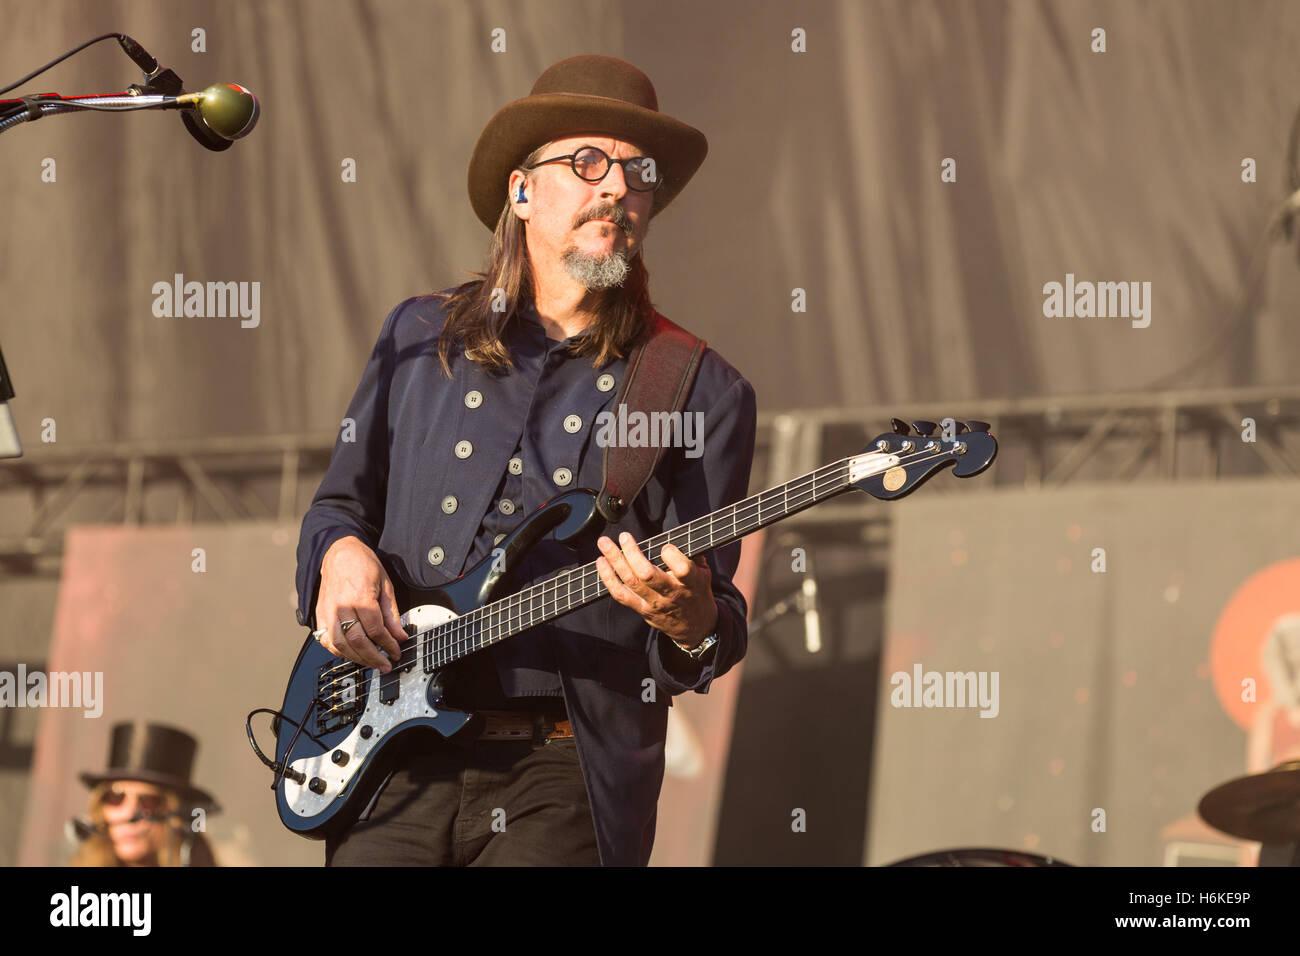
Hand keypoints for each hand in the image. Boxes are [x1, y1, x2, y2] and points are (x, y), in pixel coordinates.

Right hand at [314, 536, 407, 672]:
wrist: (339, 553)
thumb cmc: (362, 565)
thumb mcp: (385, 585)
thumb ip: (392, 614)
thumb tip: (400, 635)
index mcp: (360, 597)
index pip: (376, 630)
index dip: (388, 644)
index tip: (397, 651)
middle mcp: (341, 607)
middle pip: (357, 641)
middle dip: (374, 657)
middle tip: (385, 664)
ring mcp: (328, 612)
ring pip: (340, 645)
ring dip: (357, 658)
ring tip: (371, 662)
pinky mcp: (320, 615)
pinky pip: (326, 641)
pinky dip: (339, 651)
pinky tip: (352, 654)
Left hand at [595, 532, 718, 647]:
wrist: (693, 626)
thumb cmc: (697, 593)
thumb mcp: (704, 573)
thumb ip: (694, 554)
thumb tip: (680, 535)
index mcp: (690, 582)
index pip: (681, 568)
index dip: (671, 555)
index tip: (665, 546)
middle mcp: (670, 593)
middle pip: (647, 574)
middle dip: (632, 553)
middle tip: (624, 536)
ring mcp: (654, 602)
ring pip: (631, 581)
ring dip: (615, 560)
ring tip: (604, 543)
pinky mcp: (641, 609)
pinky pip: (621, 594)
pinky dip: (608, 578)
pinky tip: (602, 563)